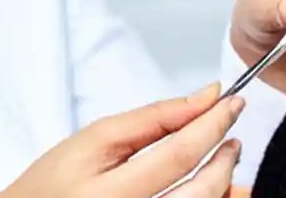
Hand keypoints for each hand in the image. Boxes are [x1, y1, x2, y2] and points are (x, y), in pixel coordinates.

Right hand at [0, 84, 245, 197]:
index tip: (232, 102)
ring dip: (222, 180)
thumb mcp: (94, 140)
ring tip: (222, 155)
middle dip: (225, 156)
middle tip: (231, 130)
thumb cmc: (53, 183)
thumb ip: (152, 118)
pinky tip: (203, 184)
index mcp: (108, 194)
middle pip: (202, 193)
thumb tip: (203, 97)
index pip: (179, 155)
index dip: (213, 124)